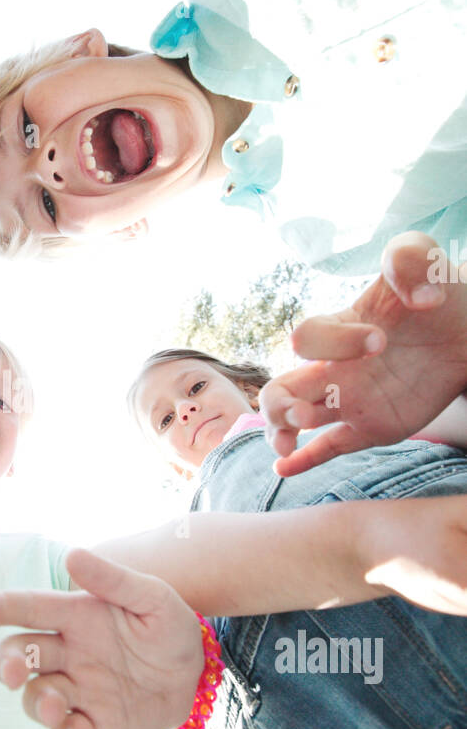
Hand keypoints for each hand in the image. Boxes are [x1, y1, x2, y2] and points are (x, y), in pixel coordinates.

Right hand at [0, 548, 203, 728]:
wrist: (194, 673)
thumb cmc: (166, 627)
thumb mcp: (151, 597)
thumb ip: (113, 580)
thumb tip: (72, 556)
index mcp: (74, 618)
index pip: (30, 609)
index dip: (1, 608)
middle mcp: (66, 655)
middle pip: (18, 657)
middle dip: (7, 663)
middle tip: (13, 669)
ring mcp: (76, 693)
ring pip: (35, 697)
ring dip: (36, 702)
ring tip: (53, 704)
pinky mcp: (93, 727)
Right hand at [260, 233, 466, 476]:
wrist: (464, 330)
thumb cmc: (436, 292)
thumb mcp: (420, 260)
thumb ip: (408, 259)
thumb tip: (419, 298)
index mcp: (336, 330)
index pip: (310, 338)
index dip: (338, 342)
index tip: (381, 340)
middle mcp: (333, 368)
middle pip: (280, 388)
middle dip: (281, 402)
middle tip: (304, 412)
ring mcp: (349, 401)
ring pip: (295, 419)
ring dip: (284, 429)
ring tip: (290, 440)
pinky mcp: (370, 428)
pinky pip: (329, 447)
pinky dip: (305, 460)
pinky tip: (283, 470)